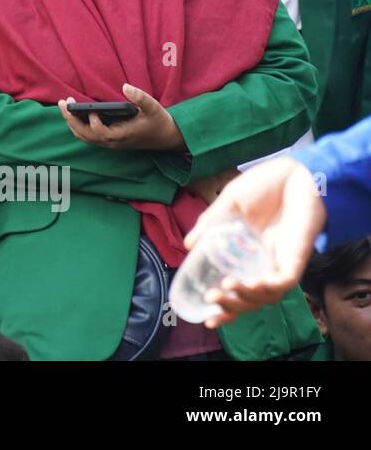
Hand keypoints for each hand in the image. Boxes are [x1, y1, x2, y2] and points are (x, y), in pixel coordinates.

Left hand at [59, 84, 184, 149]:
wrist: (166, 137)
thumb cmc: (159, 121)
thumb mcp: (153, 107)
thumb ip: (140, 97)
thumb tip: (125, 86)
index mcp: (122, 135)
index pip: (100, 133)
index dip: (93, 123)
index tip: (91, 112)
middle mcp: (112, 142)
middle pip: (85, 135)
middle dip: (71, 120)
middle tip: (62, 103)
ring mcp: (110, 143)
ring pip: (85, 137)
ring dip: (72, 123)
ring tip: (65, 106)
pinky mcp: (109, 140)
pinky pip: (89, 136)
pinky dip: (79, 126)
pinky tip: (75, 113)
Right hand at [184, 157, 324, 328]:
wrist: (294, 170)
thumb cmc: (265, 184)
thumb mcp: (229, 202)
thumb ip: (211, 223)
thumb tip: (188, 245)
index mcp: (249, 252)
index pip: (238, 288)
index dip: (225, 305)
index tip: (206, 316)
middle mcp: (266, 261)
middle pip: (252, 299)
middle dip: (232, 307)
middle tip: (211, 301)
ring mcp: (282, 260)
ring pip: (268, 296)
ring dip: (248, 299)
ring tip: (227, 289)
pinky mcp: (297, 256)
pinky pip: (285, 282)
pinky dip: (269, 288)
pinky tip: (252, 283)